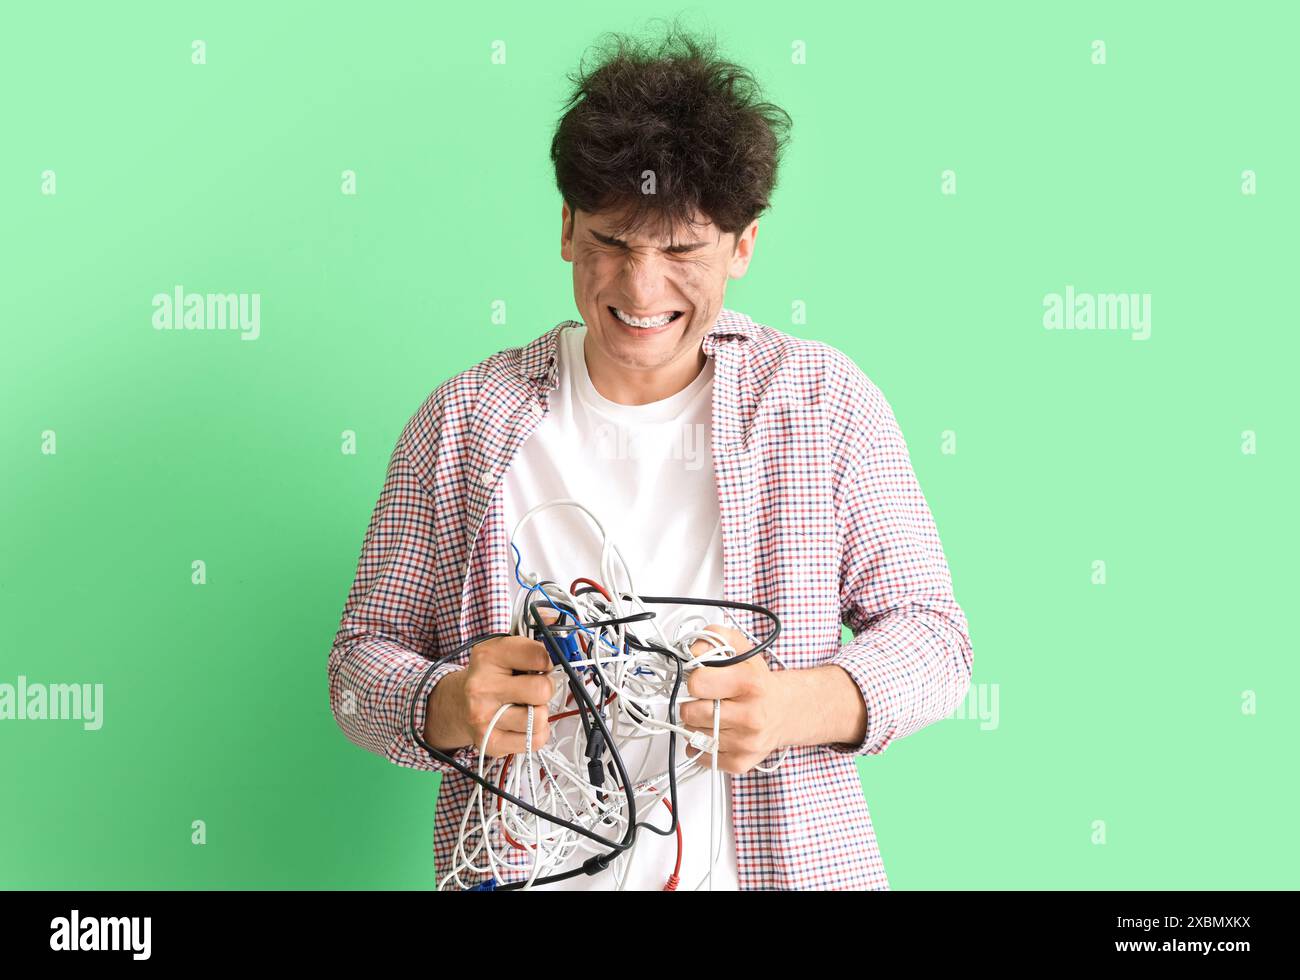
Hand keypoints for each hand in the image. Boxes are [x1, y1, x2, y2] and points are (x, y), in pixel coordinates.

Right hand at [424, 609, 559, 756]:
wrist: (458, 704)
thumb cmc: (490, 676)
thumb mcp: (504, 649)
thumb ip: (534, 642)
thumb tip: (560, 630)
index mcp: (488, 656)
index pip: (539, 655)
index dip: (546, 661)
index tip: (539, 666)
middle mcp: (482, 687)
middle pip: (542, 690)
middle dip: (545, 689)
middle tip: (533, 689)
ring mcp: (484, 718)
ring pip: (540, 718)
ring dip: (539, 713)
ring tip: (524, 706)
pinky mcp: (491, 743)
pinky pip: (534, 740)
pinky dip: (535, 733)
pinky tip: (521, 723)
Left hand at [678, 623, 786, 773]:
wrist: (787, 712)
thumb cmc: (759, 683)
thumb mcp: (742, 649)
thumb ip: (714, 638)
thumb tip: (691, 649)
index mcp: (750, 683)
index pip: (697, 683)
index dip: (695, 679)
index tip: (704, 679)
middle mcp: (750, 715)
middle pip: (690, 712)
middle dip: (694, 704)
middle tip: (708, 699)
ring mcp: (745, 742)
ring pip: (692, 735)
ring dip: (698, 724)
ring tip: (716, 715)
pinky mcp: (740, 762)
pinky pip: (700, 755)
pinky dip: (703, 745)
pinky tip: (718, 732)